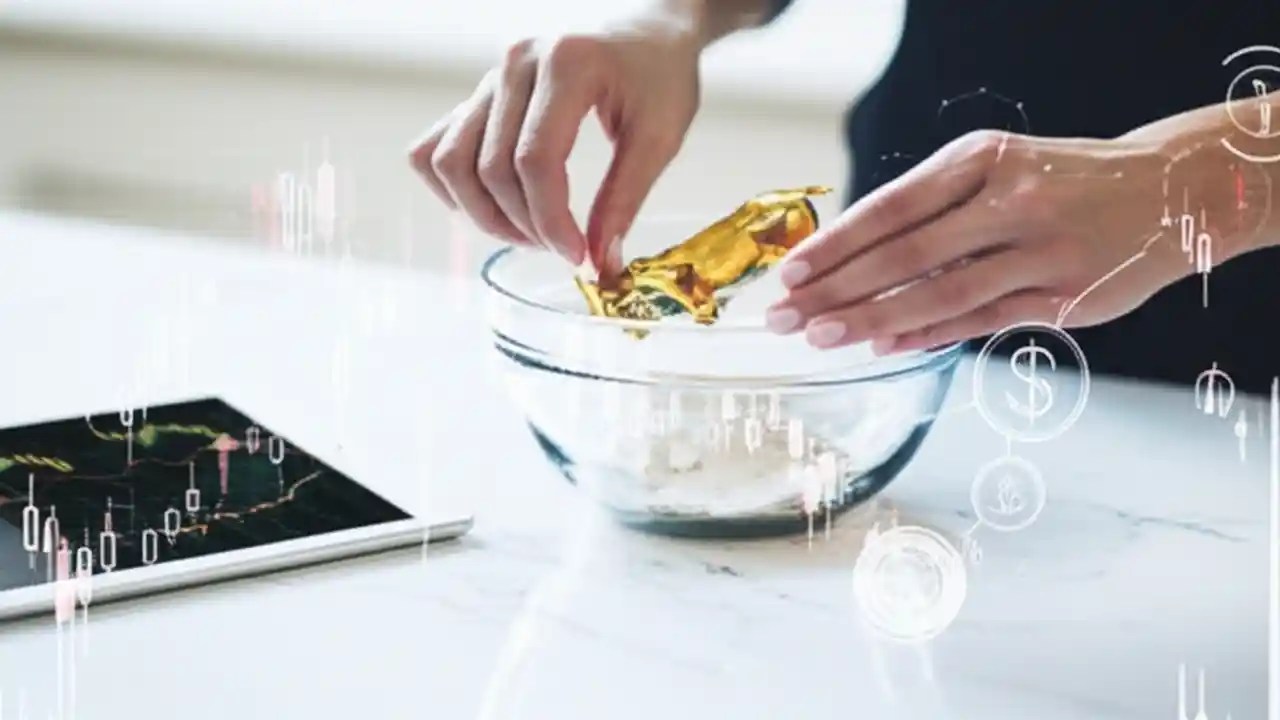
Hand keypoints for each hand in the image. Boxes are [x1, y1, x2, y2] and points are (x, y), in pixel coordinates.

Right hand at [408, 20, 700, 271]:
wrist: (646, 33)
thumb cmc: (658, 76)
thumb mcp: (658, 138)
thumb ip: (624, 200)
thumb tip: (600, 263)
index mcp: (566, 64)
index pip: (534, 159)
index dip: (550, 219)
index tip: (577, 255)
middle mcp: (516, 64)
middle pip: (491, 167)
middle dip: (523, 225)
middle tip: (562, 247)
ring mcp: (490, 78)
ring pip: (451, 161)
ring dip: (482, 214)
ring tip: (529, 234)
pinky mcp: (479, 95)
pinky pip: (434, 149)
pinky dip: (453, 188)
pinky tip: (493, 208)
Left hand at [766, 130, 1237, 353]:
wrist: (1164, 192)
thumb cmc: (1056, 181)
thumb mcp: (994, 168)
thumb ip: (931, 207)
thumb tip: (847, 256)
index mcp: (982, 159)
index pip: (891, 206)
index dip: (836, 243)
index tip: (790, 272)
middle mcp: (1011, 200)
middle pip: (905, 254)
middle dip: (835, 290)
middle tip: (785, 317)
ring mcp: (1041, 251)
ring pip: (939, 293)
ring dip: (871, 319)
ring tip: (821, 337)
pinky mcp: (1065, 298)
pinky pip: (980, 320)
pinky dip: (927, 334)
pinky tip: (883, 344)